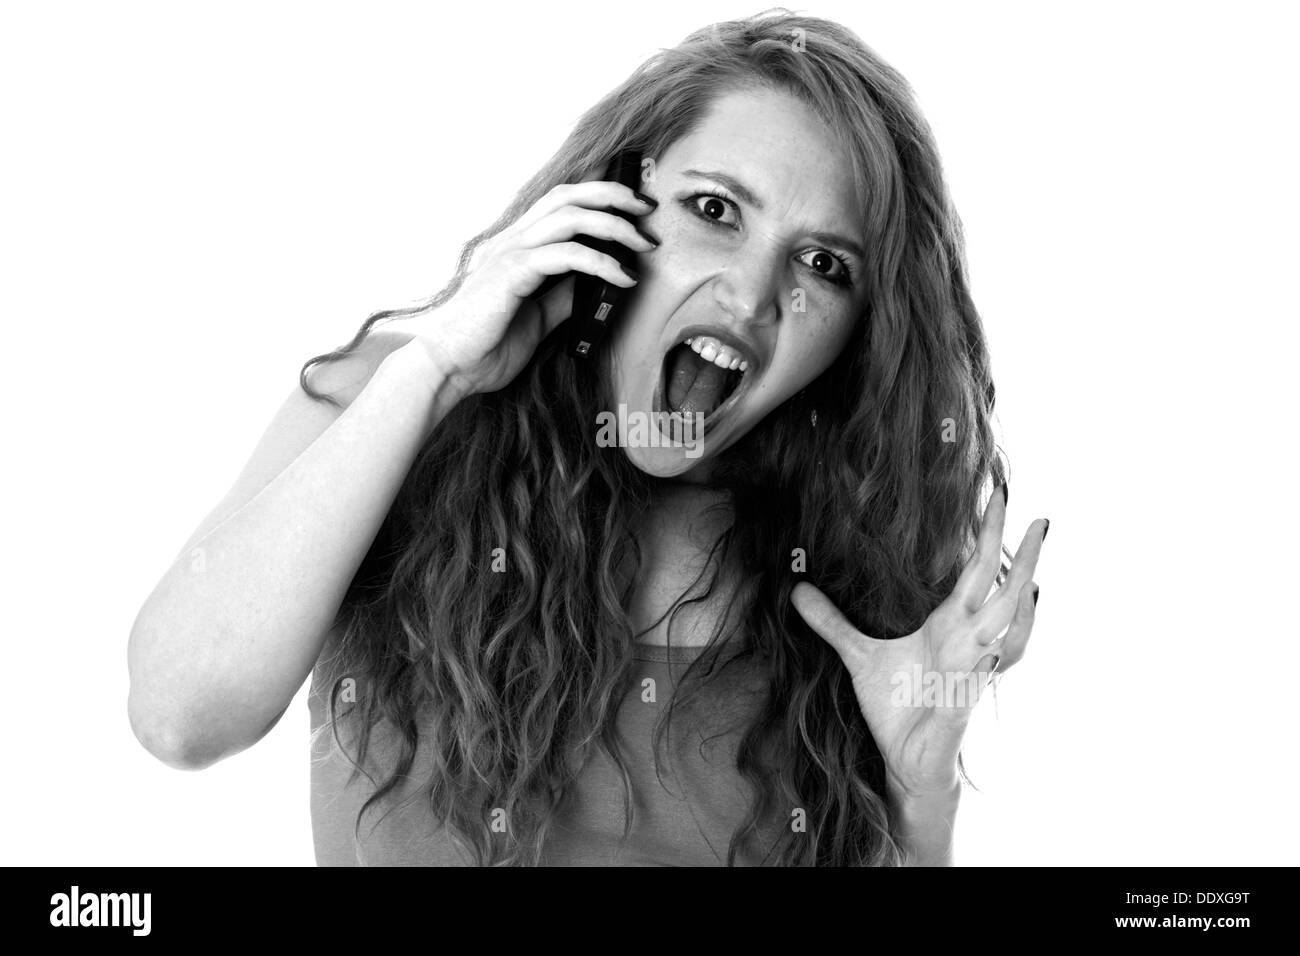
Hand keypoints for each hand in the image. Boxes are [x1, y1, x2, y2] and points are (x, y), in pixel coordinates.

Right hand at [395, 177, 656, 396]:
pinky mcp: (512, 274)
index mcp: (517, 246)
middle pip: (569, 196)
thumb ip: (564, 296)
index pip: (562, 202)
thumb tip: (598, 284)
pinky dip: (602, 262)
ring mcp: (511, 253)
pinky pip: (567, 255)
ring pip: (571, 217)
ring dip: (615, 226)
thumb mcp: (539, 317)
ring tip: (644, 243)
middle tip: (647, 209)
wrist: (450, 367)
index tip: (635, 209)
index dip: (599, 196)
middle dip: (613, 195)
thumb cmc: (487, 346)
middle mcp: (513, 240)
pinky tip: (623, 277)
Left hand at [792, 486, 1047, 799]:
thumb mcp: (857, 656)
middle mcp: (969, 644)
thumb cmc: (896, 706)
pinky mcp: (957, 710)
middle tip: (1039, 520)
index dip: (989, 535)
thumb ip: (831, 622)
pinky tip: (992, 650)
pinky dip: (984, 669)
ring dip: (1020, 612)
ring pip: (1008, 639)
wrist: (904, 759)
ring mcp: (969, 676)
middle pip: (1003, 594)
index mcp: (952, 625)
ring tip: (1032, 581)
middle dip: (1020, 559)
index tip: (998, 494)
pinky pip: (975, 687)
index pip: (976, 571)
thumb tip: (796, 590)